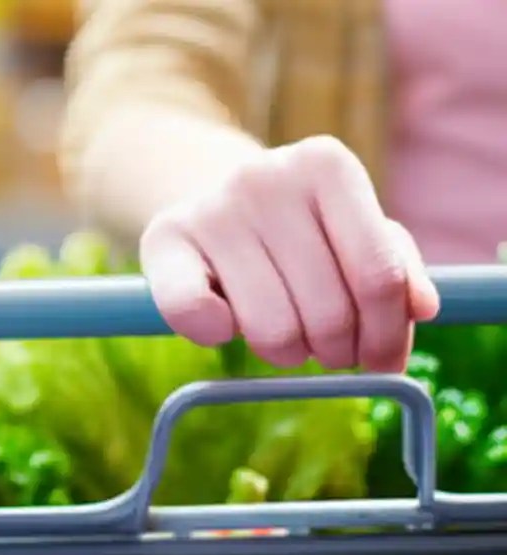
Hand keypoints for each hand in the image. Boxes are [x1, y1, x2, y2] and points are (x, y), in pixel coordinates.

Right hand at [139, 135, 440, 372]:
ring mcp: (211, 209)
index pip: (378, 275)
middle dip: (337, 351)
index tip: (383, 361)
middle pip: (330, 310)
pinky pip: (197, 317)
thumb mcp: (351, 229)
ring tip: (284, 336)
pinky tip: (226, 323)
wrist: (204, 197)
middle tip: (330, 352)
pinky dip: (217, 336)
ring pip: (272, 329)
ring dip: (286, 353)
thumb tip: (422, 308)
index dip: (387, 334)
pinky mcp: (161, 240)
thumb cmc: (294, 226)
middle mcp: (264, 176)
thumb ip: (395, 266)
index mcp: (325, 164)